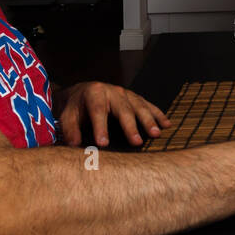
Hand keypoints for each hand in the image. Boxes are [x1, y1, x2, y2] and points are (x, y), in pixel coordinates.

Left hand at [57, 81, 171, 147]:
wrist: (81, 93)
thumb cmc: (75, 107)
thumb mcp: (67, 116)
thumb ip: (70, 129)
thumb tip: (73, 144)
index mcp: (94, 93)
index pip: (98, 111)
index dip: (100, 127)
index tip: (103, 144)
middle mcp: (112, 91)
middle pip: (123, 109)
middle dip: (130, 126)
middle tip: (136, 142)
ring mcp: (125, 93)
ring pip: (139, 106)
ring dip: (148, 120)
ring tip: (156, 134)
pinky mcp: (134, 97)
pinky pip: (147, 105)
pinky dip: (157, 114)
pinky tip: (166, 124)